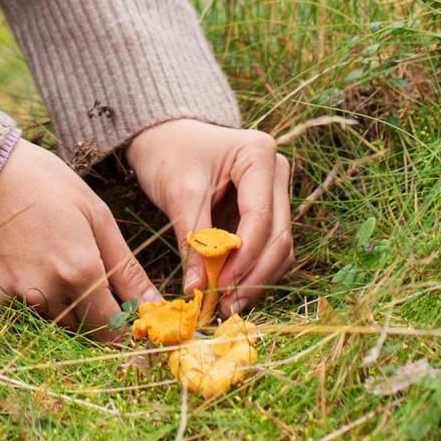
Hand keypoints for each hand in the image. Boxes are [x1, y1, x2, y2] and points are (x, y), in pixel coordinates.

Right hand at [0, 140, 153, 332]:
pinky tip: (25, 266)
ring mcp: (13, 297)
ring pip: (50, 323)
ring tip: (51, 263)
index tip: (117, 307)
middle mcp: (46, 292)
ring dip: (60, 307)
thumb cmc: (45, 184)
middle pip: (80, 330)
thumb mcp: (96, 216)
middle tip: (83, 276)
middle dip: (90, 312)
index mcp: (80, 271)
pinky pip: (18, 315)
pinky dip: (28, 300)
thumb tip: (153, 303)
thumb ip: (126, 268)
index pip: (109, 330)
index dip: (118, 324)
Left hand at [123, 119, 293, 313]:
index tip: (219, 288)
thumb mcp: (179, 192)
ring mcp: (274, 191)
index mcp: (259, 155)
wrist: (161, 135)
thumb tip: (197, 289)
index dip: (243, 259)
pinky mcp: (265, 210)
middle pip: (278, 235)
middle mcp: (276, 172)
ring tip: (227, 305)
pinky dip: (253, 271)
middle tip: (227, 306)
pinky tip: (231, 292)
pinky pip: (268, 247)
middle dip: (254, 275)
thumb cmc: (168, 153)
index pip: (261, 218)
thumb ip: (193, 239)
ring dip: (258, 279)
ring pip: (279, 246)